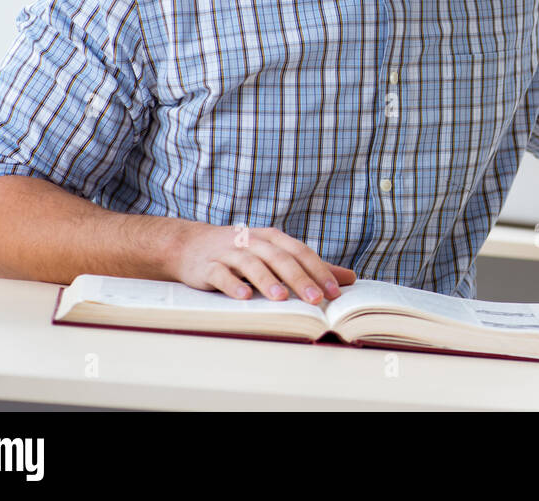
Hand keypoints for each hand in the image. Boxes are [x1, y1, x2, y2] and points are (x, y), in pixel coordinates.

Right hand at [170, 223, 356, 302]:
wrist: (189, 245)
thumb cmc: (241, 252)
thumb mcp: (275, 254)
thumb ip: (309, 267)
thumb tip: (348, 278)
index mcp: (272, 238)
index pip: (300, 252)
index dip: (318, 270)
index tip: (334, 292)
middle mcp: (253, 241)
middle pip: (280, 258)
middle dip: (299, 279)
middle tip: (315, 300)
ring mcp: (229, 252)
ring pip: (252, 265)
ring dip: (267, 281)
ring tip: (281, 298)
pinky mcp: (208, 266)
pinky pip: (222, 274)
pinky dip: (232, 285)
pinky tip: (244, 297)